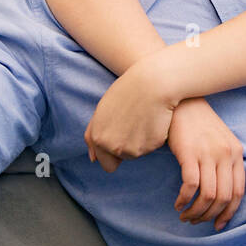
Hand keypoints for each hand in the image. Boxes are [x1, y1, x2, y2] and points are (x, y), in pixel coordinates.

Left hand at [85, 54, 179, 171]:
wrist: (152, 83)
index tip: (120, 134)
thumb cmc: (127, 92)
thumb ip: (92, 135)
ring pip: (135, 154)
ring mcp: (132, 148)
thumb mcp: (102, 110)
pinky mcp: (150, 146)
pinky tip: (152, 120)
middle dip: (125, 149)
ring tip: (141, 118)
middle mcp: (112, 146)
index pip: (105, 163)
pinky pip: (151, 148)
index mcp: (97, 137)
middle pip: (121, 161)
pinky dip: (152, 137)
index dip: (113, 151)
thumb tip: (93, 159)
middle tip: (131, 125)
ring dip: (139, 142)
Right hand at [166, 97, 244, 231]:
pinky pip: (191, 186)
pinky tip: (177, 203)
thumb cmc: (197, 122)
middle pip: (224, 197)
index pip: (239, 192)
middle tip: (196, 221)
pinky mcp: (189, 152)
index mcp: (236, 153)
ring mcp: (208, 153)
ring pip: (208, 195)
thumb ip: (224, 162)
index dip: (229, 213)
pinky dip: (184, 199)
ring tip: (185, 215)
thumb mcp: (219, 140)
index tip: (218, 225)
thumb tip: (220, 193)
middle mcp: (226, 154)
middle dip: (210, 216)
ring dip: (196, 211)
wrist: (181, 100)